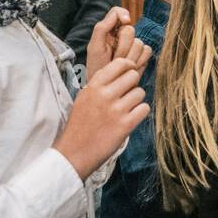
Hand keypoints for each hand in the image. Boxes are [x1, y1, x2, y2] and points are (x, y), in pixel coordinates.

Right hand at [56, 58, 149, 179]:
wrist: (73, 153)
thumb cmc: (80, 125)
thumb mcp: (84, 98)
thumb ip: (101, 83)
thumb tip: (122, 69)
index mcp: (93, 86)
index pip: (120, 63)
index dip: (128, 67)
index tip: (129, 73)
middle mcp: (104, 95)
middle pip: (133, 76)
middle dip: (133, 85)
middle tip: (126, 96)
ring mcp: (115, 110)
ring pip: (141, 93)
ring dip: (136, 101)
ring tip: (125, 110)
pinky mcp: (125, 125)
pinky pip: (144, 108)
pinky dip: (140, 113)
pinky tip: (129, 119)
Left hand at [86, 6, 150, 76]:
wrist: (106, 86)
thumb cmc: (97, 67)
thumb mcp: (94, 47)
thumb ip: (102, 28)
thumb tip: (121, 15)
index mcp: (108, 30)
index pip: (117, 12)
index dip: (123, 14)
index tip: (125, 21)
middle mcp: (122, 36)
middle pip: (130, 30)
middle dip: (122, 46)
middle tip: (113, 58)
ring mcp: (133, 46)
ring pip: (139, 43)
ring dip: (129, 57)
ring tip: (120, 65)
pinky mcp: (143, 55)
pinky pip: (147, 51)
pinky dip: (139, 61)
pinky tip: (130, 68)